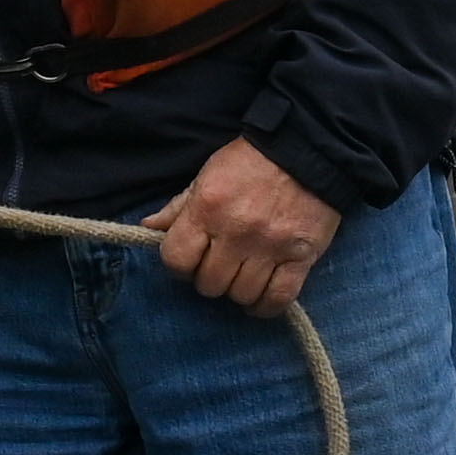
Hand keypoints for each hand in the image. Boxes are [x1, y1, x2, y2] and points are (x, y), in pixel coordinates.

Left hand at [152, 137, 337, 313]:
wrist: (306, 148)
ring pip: (241, 294)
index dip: (179, 265)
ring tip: (241, 277)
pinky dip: (266, 306)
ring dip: (237, 290)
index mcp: (207, 208)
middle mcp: (236, 231)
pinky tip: (260, 299)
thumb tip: (149, 228)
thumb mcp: (207, 175)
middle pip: (209, 284)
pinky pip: (278, 298)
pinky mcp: (301, 256)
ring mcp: (270, 247)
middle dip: (209, 278)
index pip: (176, 260)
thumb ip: (178, 207)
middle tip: (219, 265)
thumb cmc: (250, 161)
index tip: (189, 260)